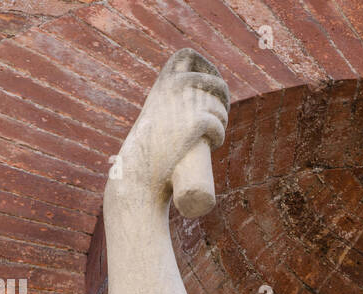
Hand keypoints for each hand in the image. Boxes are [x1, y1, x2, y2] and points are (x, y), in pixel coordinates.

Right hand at [109, 49, 228, 215]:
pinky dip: (218, 137)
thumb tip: (189, 98)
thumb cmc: (146, 145)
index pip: (188, 55)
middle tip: (218, 118)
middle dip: (222, 101)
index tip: (213, 86)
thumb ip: (166, 103)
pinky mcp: (198, 122)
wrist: (140, 169)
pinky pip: (218, 127)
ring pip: (219, 110)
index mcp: (164, 80)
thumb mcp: (154, 114)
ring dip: (220, 123)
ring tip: (207, 136)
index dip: (207, 67)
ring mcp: (188, 103)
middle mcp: (176, 85)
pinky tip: (211, 144)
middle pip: (217, 84)